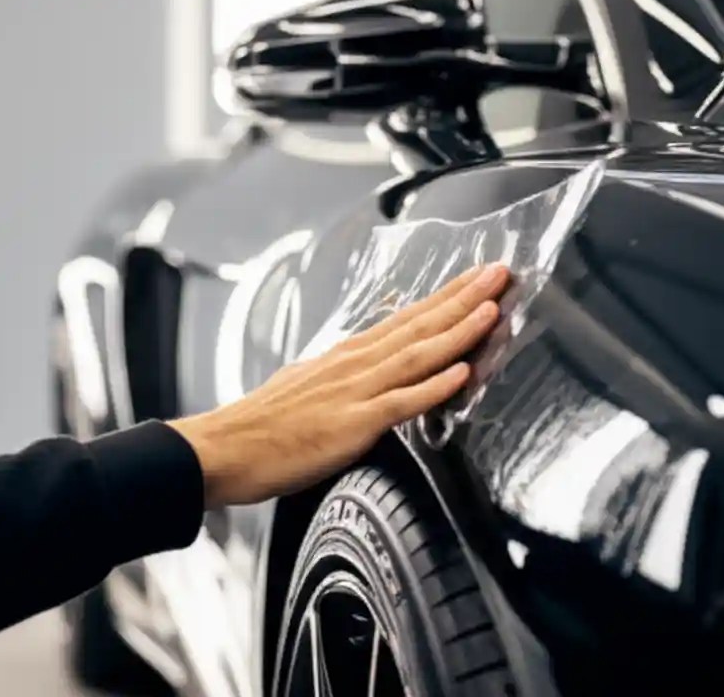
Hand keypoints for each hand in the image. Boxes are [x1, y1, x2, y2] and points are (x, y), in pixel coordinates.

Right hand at [170, 264, 509, 506]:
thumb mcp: (306, 384)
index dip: (446, 297)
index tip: (476, 278)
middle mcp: (355, 364)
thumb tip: (364, 365)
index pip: (406, 318)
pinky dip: (433, 386)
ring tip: (492, 309)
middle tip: (500, 273)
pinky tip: (460, 372)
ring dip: (458, 330)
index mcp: (346, 355)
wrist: (223, 449)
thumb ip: (341, 375)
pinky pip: (401, 402)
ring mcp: (355, 392)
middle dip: (464, 298)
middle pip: (419, 324)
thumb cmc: (262, 425)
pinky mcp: (352, 424)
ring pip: (417, 354)